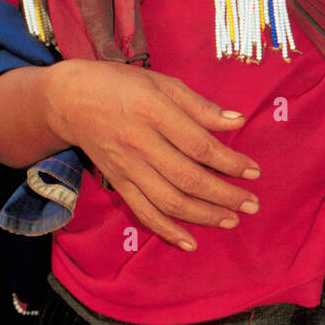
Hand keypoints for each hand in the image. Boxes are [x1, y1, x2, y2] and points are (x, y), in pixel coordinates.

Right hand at [45, 60, 260, 250]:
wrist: (70, 100)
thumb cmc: (121, 85)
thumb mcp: (162, 82)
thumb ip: (199, 105)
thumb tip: (238, 122)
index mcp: (153, 110)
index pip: (199, 145)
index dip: (230, 162)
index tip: (254, 171)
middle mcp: (139, 142)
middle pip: (188, 178)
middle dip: (225, 195)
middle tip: (252, 203)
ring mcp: (126, 166)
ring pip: (168, 200)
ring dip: (204, 215)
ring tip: (232, 220)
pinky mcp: (116, 183)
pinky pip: (143, 212)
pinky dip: (167, 231)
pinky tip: (190, 242)